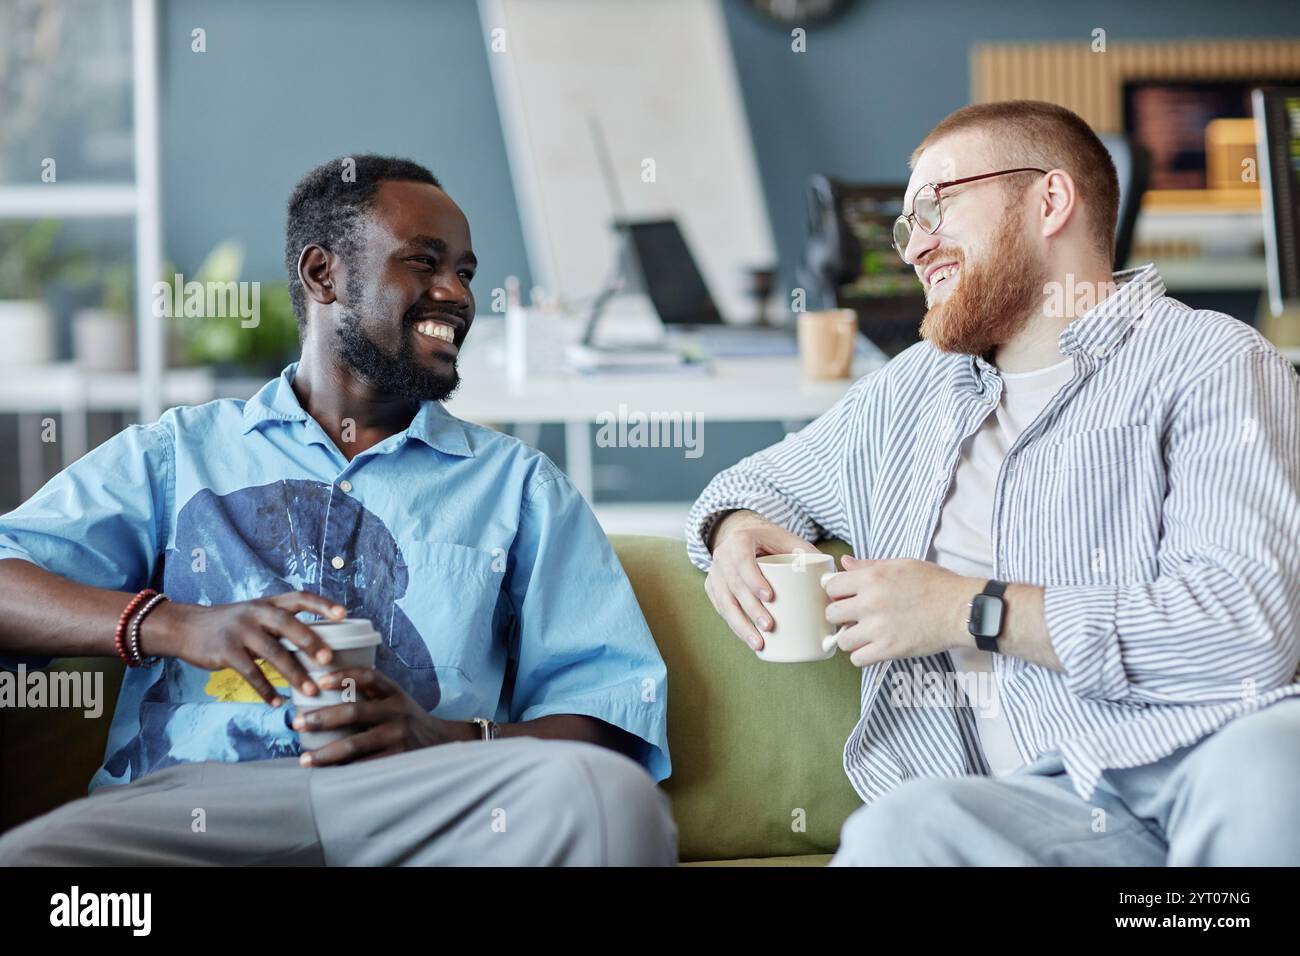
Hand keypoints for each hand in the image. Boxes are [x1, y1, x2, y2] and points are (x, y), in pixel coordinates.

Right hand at [140, 592, 344, 705]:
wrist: (186, 628)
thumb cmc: (231, 625)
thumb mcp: (256, 617)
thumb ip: (281, 627)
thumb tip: (317, 647)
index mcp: (268, 604)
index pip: (300, 597)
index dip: (323, 604)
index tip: (345, 614)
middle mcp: (255, 613)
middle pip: (287, 624)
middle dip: (310, 641)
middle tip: (328, 659)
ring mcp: (239, 631)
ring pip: (272, 652)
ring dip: (293, 673)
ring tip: (310, 692)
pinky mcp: (225, 651)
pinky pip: (250, 673)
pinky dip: (265, 690)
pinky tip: (277, 702)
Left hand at [294, 667, 472, 765]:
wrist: (442, 742)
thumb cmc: (406, 719)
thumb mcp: (395, 700)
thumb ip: (369, 695)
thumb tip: (321, 693)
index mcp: (394, 692)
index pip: (369, 676)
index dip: (344, 675)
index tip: (320, 681)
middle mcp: (397, 711)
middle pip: (354, 712)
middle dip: (322, 719)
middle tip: (297, 724)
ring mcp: (398, 736)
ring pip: (355, 745)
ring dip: (326, 753)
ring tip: (304, 760)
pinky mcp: (398, 759)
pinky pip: (365, 766)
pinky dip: (344, 771)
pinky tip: (327, 775)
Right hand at [704, 510, 819, 650]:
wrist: (741, 534)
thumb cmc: (769, 539)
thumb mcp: (787, 538)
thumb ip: (807, 554)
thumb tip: (833, 579)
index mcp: (739, 540)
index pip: (743, 561)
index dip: (754, 579)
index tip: (770, 597)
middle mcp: (722, 556)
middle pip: (735, 586)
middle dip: (751, 609)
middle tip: (769, 626)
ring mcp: (714, 574)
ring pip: (725, 603)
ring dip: (741, 626)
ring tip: (758, 643)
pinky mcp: (712, 589)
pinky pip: (722, 610)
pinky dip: (735, 626)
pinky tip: (749, 639)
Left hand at [823, 556, 980, 666]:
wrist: (961, 609)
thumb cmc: (935, 584)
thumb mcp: (902, 564)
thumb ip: (869, 565)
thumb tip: (844, 562)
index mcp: (872, 578)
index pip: (831, 587)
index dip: (837, 592)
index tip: (845, 597)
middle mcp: (870, 602)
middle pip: (831, 614)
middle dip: (840, 616)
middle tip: (854, 617)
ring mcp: (878, 628)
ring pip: (842, 640)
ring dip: (851, 638)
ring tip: (864, 634)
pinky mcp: (889, 649)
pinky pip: (857, 659)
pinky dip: (862, 656)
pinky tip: (873, 647)